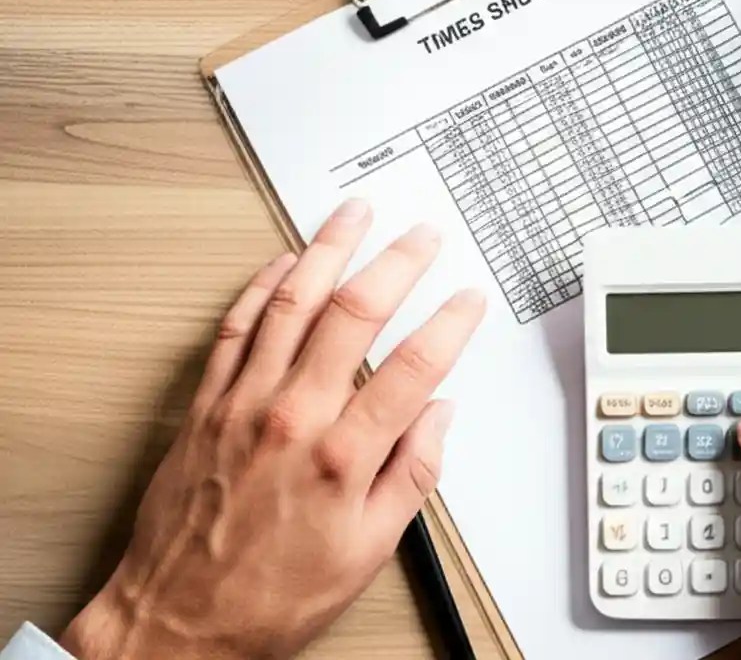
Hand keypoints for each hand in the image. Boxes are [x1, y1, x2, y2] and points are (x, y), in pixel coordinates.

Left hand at [61, 199, 486, 659]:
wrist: (177, 621)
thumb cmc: (271, 597)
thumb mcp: (368, 552)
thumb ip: (411, 476)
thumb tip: (439, 419)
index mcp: (343, 456)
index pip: (414, 367)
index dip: (450, 324)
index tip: (468, 300)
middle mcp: (293, 417)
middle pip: (355, 315)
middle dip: (396, 264)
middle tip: (421, 234)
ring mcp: (243, 405)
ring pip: (292, 305)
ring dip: (327, 251)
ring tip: (353, 216)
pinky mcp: (205, 406)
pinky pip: (234, 329)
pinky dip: (261, 288)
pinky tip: (283, 264)